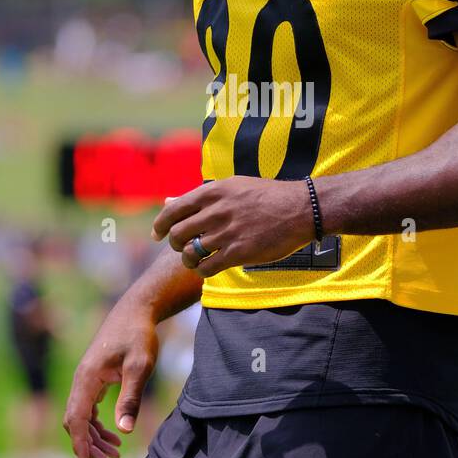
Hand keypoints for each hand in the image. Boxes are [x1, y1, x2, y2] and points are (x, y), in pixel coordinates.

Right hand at [62, 296, 158, 457]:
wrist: (136, 311)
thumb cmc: (138, 336)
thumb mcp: (140, 367)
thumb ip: (131, 398)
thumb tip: (124, 431)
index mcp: (87, 378)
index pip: (77, 418)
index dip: (80, 443)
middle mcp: (81, 380)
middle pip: (75, 421)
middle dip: (88, 444)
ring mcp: (86, 379)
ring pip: (81, 416)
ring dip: (94, 437)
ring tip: (113, 454)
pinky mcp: (94, 378)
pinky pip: (89, 408)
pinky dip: (97, 424)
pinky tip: (113, 434)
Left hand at [151, 177, 314, 277]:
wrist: (301, 209)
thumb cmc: (266, 196)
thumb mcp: (232, 187)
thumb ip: (200, 197)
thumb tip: (168, 202)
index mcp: (213, 192)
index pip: (173, 210)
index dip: (160, 225)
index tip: (157, 234)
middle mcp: (216, 211)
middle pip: (178, 234)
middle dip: (175, 244)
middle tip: (182, 248)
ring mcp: (227, 232)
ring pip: (190, 253)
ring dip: (189, 259)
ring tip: (196, 259)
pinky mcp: (238, 252)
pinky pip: (207, 267)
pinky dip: (203, 270)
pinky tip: (209, 268)